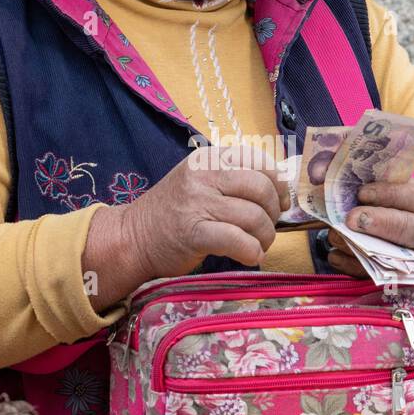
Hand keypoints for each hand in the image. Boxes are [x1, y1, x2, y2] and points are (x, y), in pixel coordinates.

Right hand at [83, 144, 289, 307]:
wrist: (132, 238)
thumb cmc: (172, 213)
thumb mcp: (199, 182)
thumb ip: (233, 180)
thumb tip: (281, 192)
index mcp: (208, 159)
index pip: (258, 160)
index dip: (278, 183)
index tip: (280, 202)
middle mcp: (203, 175)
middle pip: (261, 188)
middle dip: (274, 212)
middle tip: (267, 228)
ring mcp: (197, 203)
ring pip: (254, 217)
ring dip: (265, 237)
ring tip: (258, 245)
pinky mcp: (194, 233)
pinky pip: (238, 240)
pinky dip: (252, 251)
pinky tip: (250, 256)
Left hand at [326, 178, 413, 275]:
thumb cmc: (403, 202)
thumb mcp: (399, 185)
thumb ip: (372, 178)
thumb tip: (324, 168)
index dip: (390, 195)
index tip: (362, 192)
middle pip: (411, 230)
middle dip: (380, 224)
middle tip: (351, 219)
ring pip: (393, 257)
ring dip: (359, 246)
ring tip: (335, 234)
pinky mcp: (402, 278)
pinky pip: (376, 275)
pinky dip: (352, 265)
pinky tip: (335, 253)